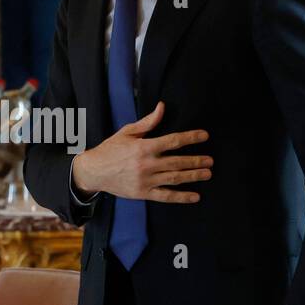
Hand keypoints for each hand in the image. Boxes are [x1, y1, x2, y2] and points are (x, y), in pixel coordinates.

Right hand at [70, 102, 211, 201]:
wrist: (93, 171)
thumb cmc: (110, 149)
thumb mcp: (127, 132)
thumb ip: (148, 122)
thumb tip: (162, 107)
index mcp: (144, 147)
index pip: (173, 141)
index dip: (190, 138)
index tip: (204, 136)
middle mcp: (146, 164)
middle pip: (177, 161)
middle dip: (196, 160)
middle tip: (211, 160)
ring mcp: (145, 180)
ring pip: (175, 178)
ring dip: (193, 176)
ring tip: (207, 174)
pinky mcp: (143, 193)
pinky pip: (166, 196)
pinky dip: (181, 197)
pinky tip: (195, 196)